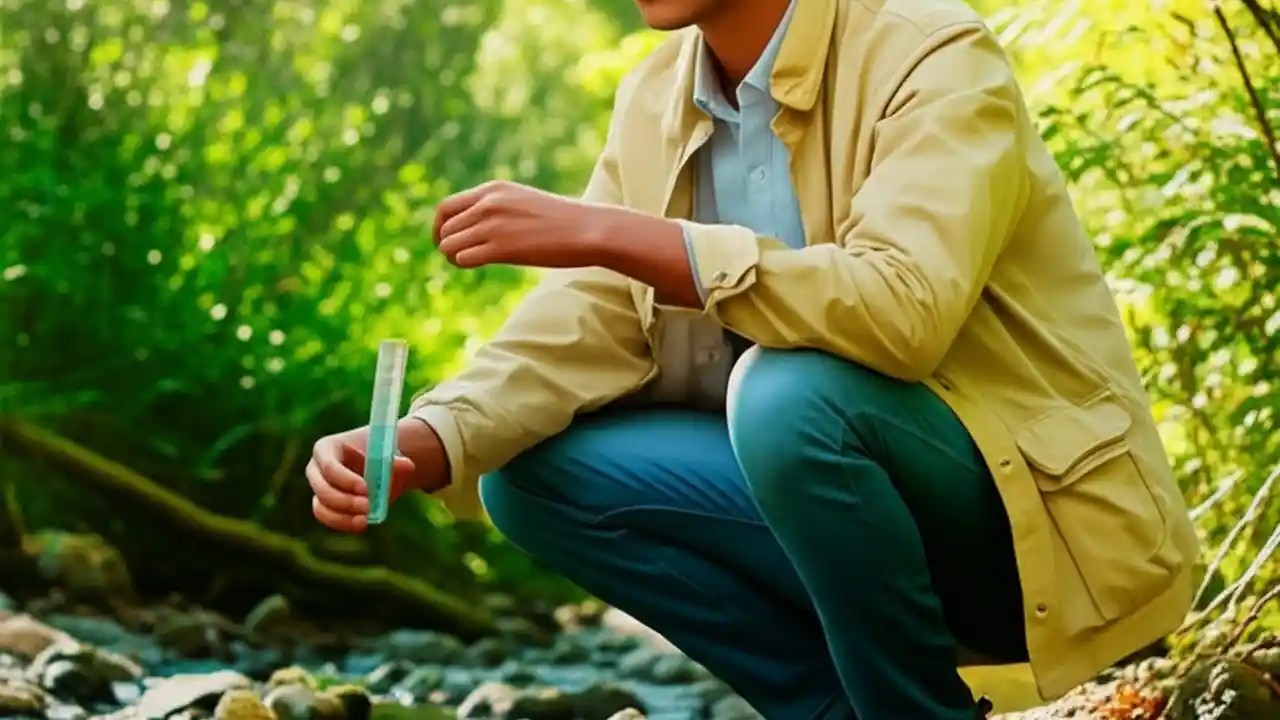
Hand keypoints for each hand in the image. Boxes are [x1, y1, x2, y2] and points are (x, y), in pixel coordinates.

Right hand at [306, 419, 448, 531]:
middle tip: (367, 506)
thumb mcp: (386, 455)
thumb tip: (407, 465)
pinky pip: (326, 517)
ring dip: (342, 516)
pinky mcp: (323, 505)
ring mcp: (318, 489)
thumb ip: (395, 460)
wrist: (374, 465)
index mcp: (327, 448)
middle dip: (344, 500)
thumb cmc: (377, 456)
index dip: (345, 480)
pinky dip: (343, 523)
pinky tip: (361, 524)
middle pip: (322, 489)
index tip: (366, 489)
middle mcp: (316, 469)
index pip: (329, 466)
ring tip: (364, 520)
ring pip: (321, 507)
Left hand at [433, 180, 613, 268]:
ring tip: (467, 262)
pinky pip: (463, 258)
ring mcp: (493, 225)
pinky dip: (463, 264)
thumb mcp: (523, 201)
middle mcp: (488, 203)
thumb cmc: (560, 221)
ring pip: (448, 244)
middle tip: (458, 256)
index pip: (447, 206)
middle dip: (447, 244)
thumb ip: (497, 207)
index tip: (447, 240)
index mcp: (493, 189)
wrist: (588, 230)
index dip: (440, 227)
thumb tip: (475, 225)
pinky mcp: (501, 248)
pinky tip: (476, 265)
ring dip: (453, 257)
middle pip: (445, 228)